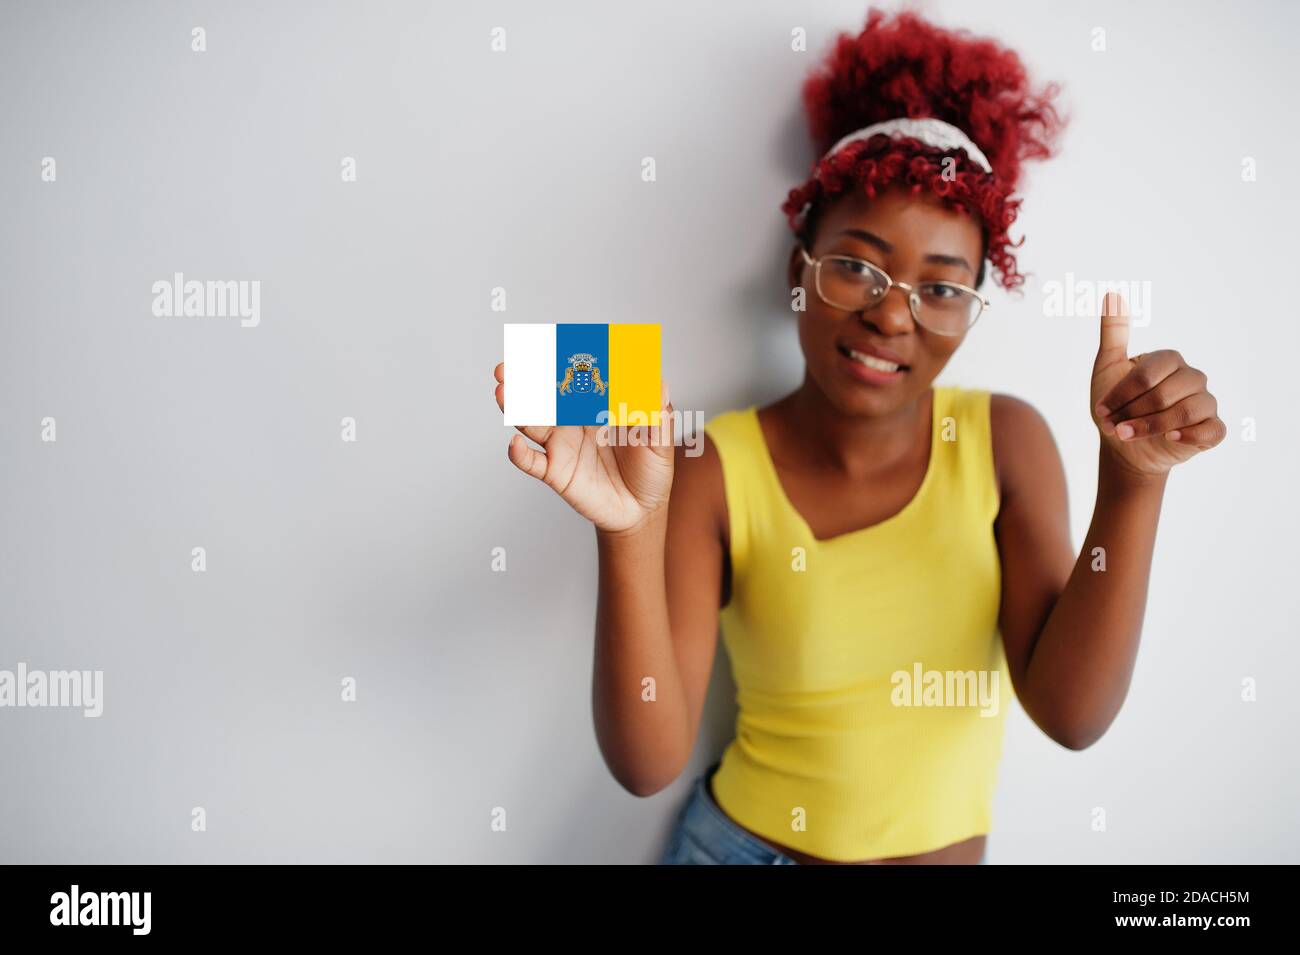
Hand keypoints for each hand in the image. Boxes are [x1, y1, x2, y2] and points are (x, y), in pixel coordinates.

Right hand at [493, 362, 676, 533]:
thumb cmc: (651, 470)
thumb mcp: (660, 439)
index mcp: (597, 405)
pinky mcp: (556, 471)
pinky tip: (514, 444)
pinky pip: (532, 462)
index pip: (576, 377)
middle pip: (544, 394)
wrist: (642, 510)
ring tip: (503, 392)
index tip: (551, 343)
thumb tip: (659, 382)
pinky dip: (519, 454)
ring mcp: (561, 445)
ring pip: (532, 422)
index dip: (561, 360)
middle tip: (510, 363)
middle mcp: (574, 421)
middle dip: (525, 378)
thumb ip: (656, 413)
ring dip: (515, 407)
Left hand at [1090, 292, 1225, 476]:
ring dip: (1151, 427)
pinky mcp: (1212, 428)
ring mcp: (1205, 402)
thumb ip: (1113, 333)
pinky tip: (1171, 438)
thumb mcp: (1107, 368)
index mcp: (1168, 360)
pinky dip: (1191, 435)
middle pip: (1166, 393)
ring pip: (1186, 412)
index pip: (1147, 374)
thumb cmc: (1116, 406)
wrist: (1124, 447)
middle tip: (1113, 426)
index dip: (1121, 394)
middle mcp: (1192, 377)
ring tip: (1125, 435)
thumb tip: (1112, 294)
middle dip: (1132, 413)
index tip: (1101, 410)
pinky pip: (1213, 430)